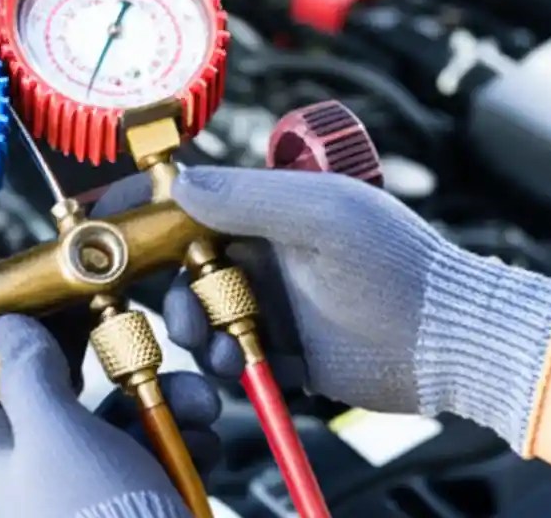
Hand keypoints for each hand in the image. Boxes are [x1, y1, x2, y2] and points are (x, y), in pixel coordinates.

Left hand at [0, 315, 217, 517]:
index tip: (48, 298)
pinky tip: (202, 442)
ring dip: (164, 396)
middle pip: (63, 386)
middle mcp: (35, 465)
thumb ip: (29, 370)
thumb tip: (8, 327)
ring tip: (195, 403)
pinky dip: (184, 436)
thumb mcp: (54, 430)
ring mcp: (86, 482)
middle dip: (108, 358)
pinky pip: (157, 446)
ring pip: (120, 411)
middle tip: (128, 332)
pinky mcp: (134, 496)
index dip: (12, 332)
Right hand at [155, 166, 550, 453]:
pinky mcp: (279, 346)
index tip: (102, 220)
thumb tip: (178, 183)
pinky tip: (239, 366)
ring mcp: (270, 298)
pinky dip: (220, 359)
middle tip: (185, 316)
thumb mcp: (325, 217)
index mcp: (271, 206)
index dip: (144, 207)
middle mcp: (264, 248)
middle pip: (181, 262)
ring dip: (195, 329)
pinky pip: (225, 350)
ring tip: (219, 348)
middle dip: (169, 290)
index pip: (191, 196)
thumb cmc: (399, 267)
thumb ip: (250, 198)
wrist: (448, 340)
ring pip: (198, 310)